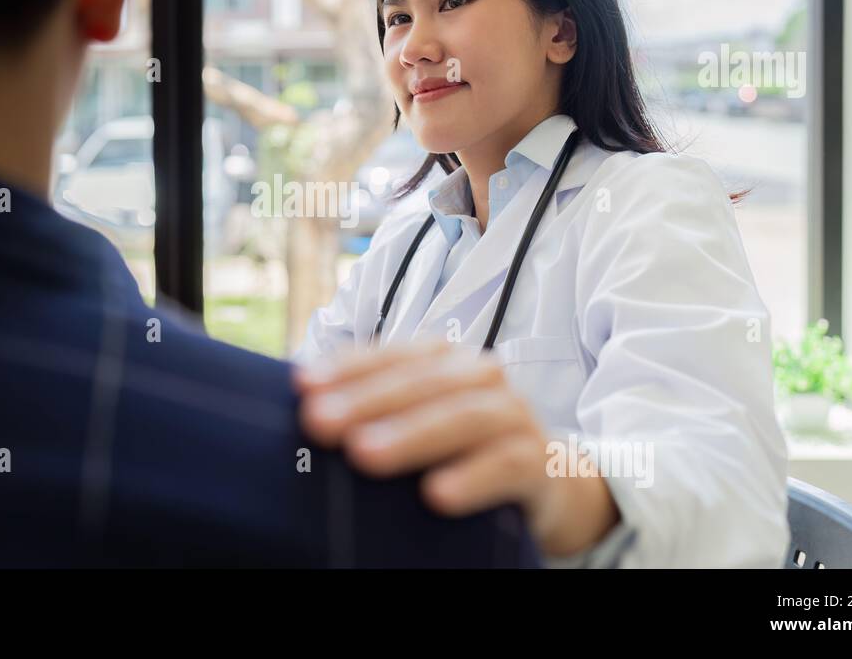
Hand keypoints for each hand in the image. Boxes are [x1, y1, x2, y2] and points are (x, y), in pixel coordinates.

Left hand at [293, 340, 619, 557]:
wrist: (551, 482)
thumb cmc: (465, 449)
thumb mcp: (418, 421)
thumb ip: (371, 410)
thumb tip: (300, 407)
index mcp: (445, 361)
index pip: (392, 356)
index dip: (347, 367)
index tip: (300, 385)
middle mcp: (480, 378)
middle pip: (420, 383)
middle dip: (366, 401)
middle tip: (319, 422)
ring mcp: (514, 417)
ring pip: (461, 419)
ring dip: (411, 435)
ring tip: (364, 454)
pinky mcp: (540, 462)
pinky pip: (507, 465)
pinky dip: (472, 477)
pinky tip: (436, 495)